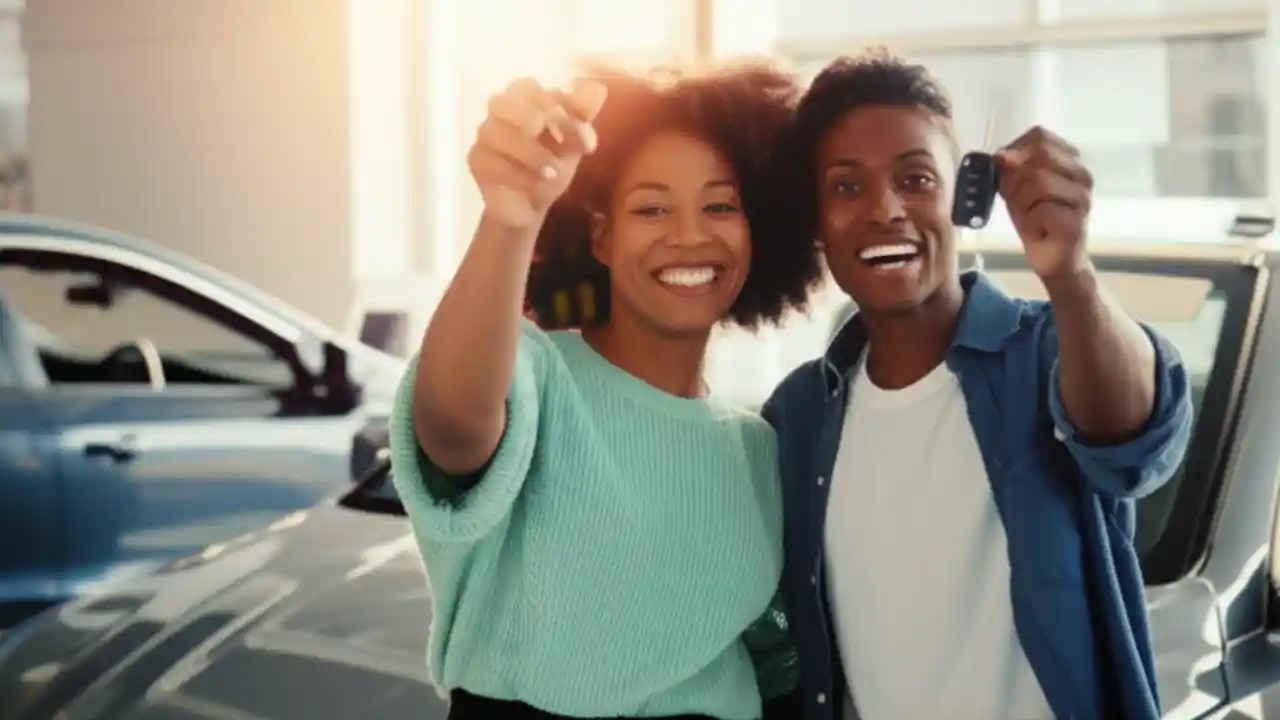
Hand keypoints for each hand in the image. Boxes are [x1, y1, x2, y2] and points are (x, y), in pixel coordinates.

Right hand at [468, 77, 607, 229]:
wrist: (532, 207)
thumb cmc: (551, 166)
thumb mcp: (574, 144)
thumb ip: (583, 117)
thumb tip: (598, 89)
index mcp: (523, 101)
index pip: (528, 87)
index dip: (554, 101)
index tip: (583, 125)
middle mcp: (499, 115)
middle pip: (500, 101)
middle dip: (529, 115)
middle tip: (556, 137)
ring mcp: (484, 138)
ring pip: (493, 132)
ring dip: (529, 151)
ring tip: (553, 171)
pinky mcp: (476, 163)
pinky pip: (490, 162)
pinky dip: (519, 174)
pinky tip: (539, 182)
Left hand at [995, 127, 1093, 282]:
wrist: (1055, 259)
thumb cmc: (1038, 221)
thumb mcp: (1017, 189)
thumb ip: (1010, 169)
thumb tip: (1001, 155)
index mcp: (1069, 161)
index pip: (1039, 136)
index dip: (1014, 150)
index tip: (1006, 172)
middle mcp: (1081, 174)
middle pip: (1037, 156)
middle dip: (1015, 178)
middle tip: (1015, 200)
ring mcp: (1082, 198)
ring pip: (1037, 180)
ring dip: (1020, 201)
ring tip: (1028, 216)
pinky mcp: (1076, 222)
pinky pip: (1041, 209)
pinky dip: (1029, 220)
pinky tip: (1037, 230)